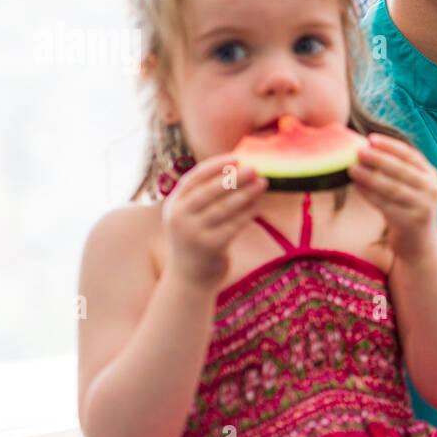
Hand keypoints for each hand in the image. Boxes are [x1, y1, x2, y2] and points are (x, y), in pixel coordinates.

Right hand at [162, 154, 267, 289]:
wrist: (189, 280)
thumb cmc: (194, 241)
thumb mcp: (188, 217)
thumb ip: (201, 196)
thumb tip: (234, 168)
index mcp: (173, 205)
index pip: (195, 178)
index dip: (216, 166)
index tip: (237, 157)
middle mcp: (180, 218)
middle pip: (210, 191)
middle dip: (235, 177)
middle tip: (255, 168)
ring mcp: (194, 233)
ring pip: (224, 208)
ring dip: (246, 193)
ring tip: (263, 183)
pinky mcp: (211, 247)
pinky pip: (234, 225)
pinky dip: (248, 213)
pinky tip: (258, 206)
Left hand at [346, 134, 436, 261]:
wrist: (420, 245)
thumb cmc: (409, 210)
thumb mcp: (413, 187)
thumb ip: (399, 170)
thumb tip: (367, 147)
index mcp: (431, 176)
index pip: (410, 155)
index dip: (390, 146)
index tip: (370, 138)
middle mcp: (431, 190)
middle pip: (402, 170)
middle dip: (378, 159)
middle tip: (358, 151)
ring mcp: (422, 207)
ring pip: (393, 188)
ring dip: (370, 177)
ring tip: (352, 169)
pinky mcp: (410, 222)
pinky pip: (385, 205)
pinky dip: (369, 194)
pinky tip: (356, 186)